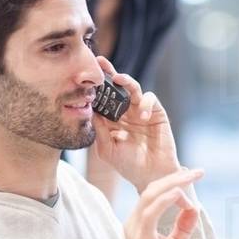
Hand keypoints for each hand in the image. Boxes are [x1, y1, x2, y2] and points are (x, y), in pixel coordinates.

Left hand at [91, 57, 180, 191]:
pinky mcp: (156, 113)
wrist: (151, 175)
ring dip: (127, 81)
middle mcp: (126, 112)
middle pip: (116, 88)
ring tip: (119, 79)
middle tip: (100, 62)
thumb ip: (99, 131)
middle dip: (109, 73)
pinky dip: (145, 104)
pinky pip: (150, 99)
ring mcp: (141, 111)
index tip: (82, 76)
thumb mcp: (107, 149)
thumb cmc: (128, 165)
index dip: (95, 88)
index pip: (102, 99)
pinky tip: (142, 116)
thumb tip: (90, 111)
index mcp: (112, 119)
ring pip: (133, 88)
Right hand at [120, 168, 204, 238]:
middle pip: (153, 189)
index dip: (173, 185)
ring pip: (151, 195)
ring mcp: (135, 228)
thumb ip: (182, 228)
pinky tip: (181, 195)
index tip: (192, 181)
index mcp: (141, 223)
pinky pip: (152, 211)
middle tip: (197, 171)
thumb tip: (193, 208)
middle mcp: (134, 222)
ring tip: (191, 176)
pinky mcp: (141, 237)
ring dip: (173, 183)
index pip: (154, 195)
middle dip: (176, 177)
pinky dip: (166, 199)